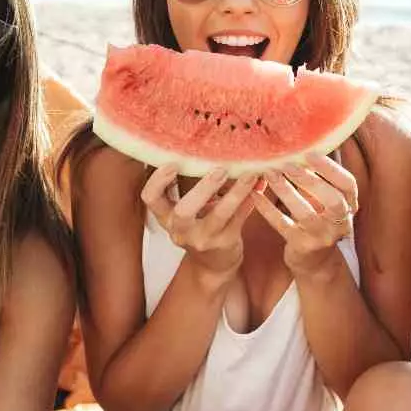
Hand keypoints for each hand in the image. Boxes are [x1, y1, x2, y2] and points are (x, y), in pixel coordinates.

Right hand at [142, 164, 259, 283]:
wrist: (214, 264)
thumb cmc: (199, 225)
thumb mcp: (188, 209)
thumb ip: (191, 183)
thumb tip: (207, 145)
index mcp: (166, 217)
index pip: (150, 199)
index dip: (158, 181)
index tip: (172, 163)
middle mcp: (180, 230)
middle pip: (183, 211)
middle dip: (202, 189)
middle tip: (220, 169)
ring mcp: (203, 240)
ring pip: (219, 215)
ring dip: (236, 192)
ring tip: (250, 173)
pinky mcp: (226, 243)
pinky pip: (239, 219)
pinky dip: (250, 200)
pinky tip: (260, 185)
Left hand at [252, 154, 356, 277]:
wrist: (315, 261)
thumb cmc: (319, 219)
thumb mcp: (327, 201)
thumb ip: (321, 179)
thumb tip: (303, 145)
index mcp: (349, 207)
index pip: (348, 185)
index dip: (331, 168)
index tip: (310, 153)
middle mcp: (340, 223)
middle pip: (332, 200)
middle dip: (309, 180)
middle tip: (287, 164)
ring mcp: (321, 237)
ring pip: (305, 213)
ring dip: (286, 191)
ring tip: (269, 174)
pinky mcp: (301, 246)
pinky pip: (282, 225)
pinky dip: (268, 210)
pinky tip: (255, 194)